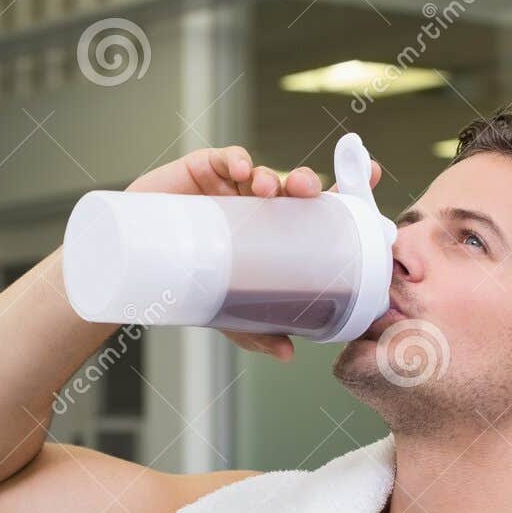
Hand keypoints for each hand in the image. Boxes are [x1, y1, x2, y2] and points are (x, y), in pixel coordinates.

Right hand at [126, 146, 381, 361]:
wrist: (136, 272)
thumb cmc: (190, 285)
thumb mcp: (229, 314)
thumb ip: (257, 332)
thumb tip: (290, 355)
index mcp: (274, 230)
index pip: (317, 206)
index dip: (346, 189)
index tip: (375, 177)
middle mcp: (257, 204)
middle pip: (292, 186)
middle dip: (307, 182)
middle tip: (310, 191)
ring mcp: (229, 186)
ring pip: (262, 170)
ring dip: (273, 174)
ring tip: (271, 187)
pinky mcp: (198, 171)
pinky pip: (222, 158)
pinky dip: (235, 159)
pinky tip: (240, 168)